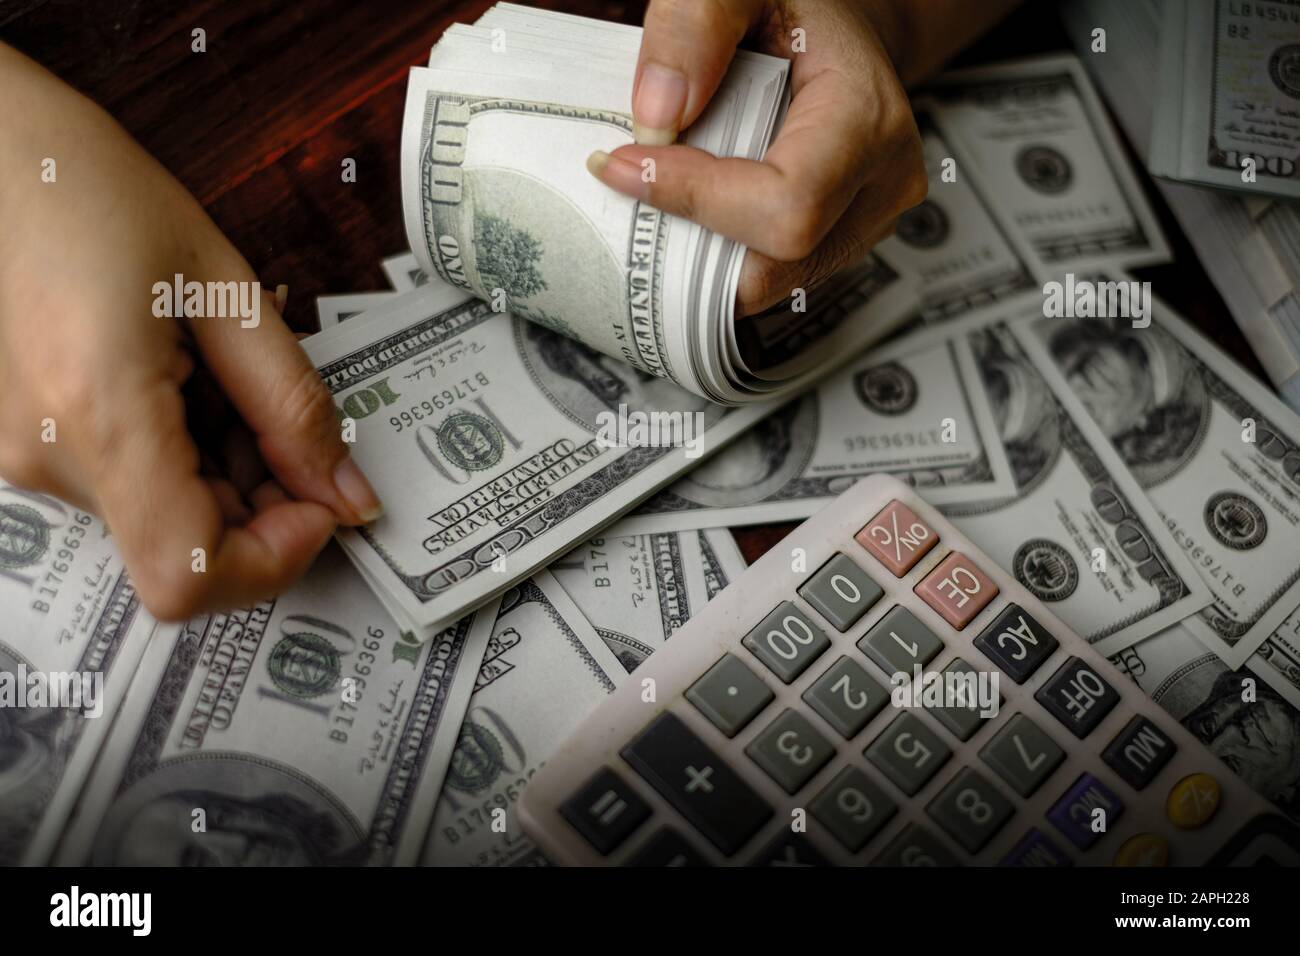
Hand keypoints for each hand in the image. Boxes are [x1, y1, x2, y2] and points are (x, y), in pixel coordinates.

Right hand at [0, 44, 381, 619]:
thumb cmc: (90, 189)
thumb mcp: (223, 287)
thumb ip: (292, 404)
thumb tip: (346, 494)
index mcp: (98, 418)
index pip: (189, 577)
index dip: (273, 561)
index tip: (320, 500)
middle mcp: (47, 458)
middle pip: (184, 552)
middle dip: (265, 507)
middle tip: (288, 422)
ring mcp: (26, 457)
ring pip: (161, 522)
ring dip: (225, 476)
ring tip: (224, 378)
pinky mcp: (25, 444)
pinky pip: (128, 486)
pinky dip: (182, 457)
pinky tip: (186, 382)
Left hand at [586, 0, 928, 316]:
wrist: (838, 25)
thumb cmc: (800, 5)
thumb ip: (696, 25)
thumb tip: (658, 116)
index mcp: (868, 120)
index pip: (784, 207)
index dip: (694, 198)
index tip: (625, 164)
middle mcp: (880, 185)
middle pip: (771, 266)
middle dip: (688, 234)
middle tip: (636, 177)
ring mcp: (863, 224)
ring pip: (764, 283)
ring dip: (696, 248)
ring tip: (665, 183)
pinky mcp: (835, 244)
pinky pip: (764, 276)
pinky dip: (713, 249)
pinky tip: (690, 200)